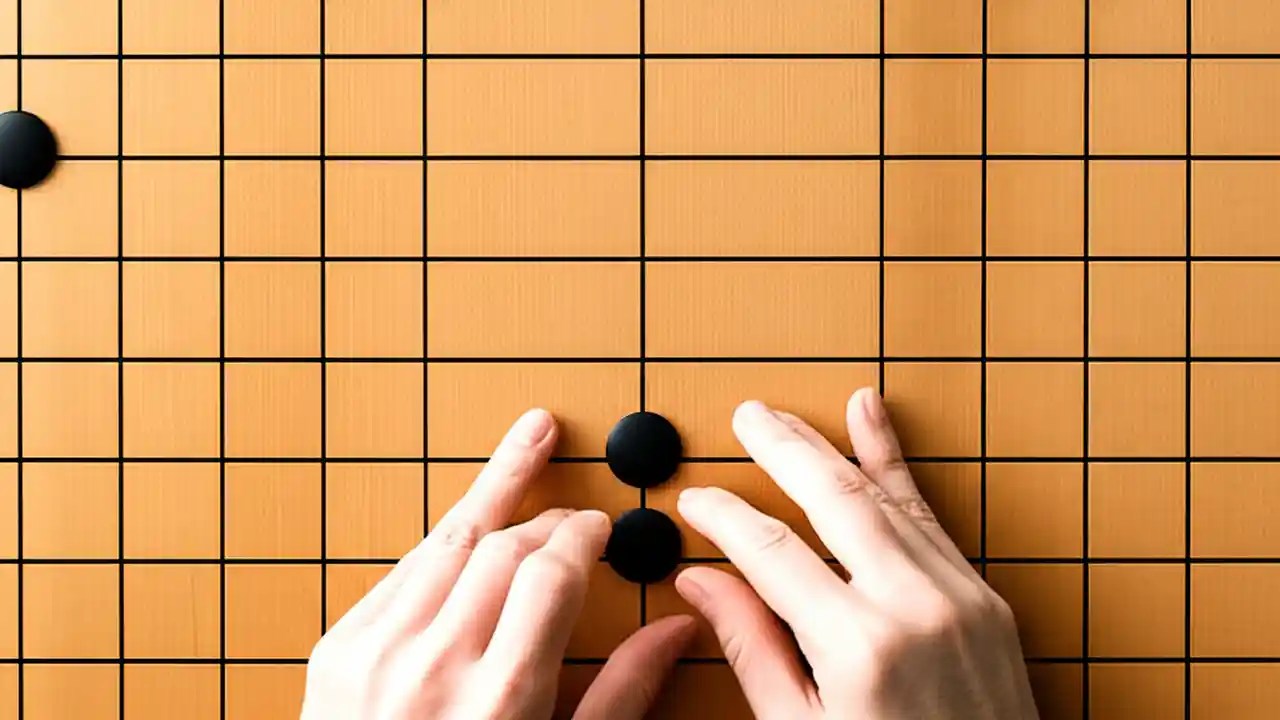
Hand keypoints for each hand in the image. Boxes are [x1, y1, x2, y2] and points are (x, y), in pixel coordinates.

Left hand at [301, 409, 695, 719]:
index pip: (551, 573)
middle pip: (503, 548)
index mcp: (500, 700)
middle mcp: (435, 667)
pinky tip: (471, 523)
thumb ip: (620, 694)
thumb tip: (675, 630)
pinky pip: (403, 568)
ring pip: (449, 540)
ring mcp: (378, 651)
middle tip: (574, 514)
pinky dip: (445, 541)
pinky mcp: (339, 647)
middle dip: (548, 519)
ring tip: (527, 445)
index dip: (582, 533)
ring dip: (493, 494)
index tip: (599, 526)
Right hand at [674, 390, 1038, 718]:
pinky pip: (928, 516)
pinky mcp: (985, 597)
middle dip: (782, 448)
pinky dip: (896, 465)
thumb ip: (754, 650)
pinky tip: (873, 419)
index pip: (771, 552)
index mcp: (859, 647)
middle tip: (746, 416)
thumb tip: (703, 585)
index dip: (725, 516)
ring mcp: (958, 595)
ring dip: (832, 446)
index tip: (696, 499)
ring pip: (883, 494)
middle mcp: (914, 606)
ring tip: (790, 416)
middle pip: (833, 497)